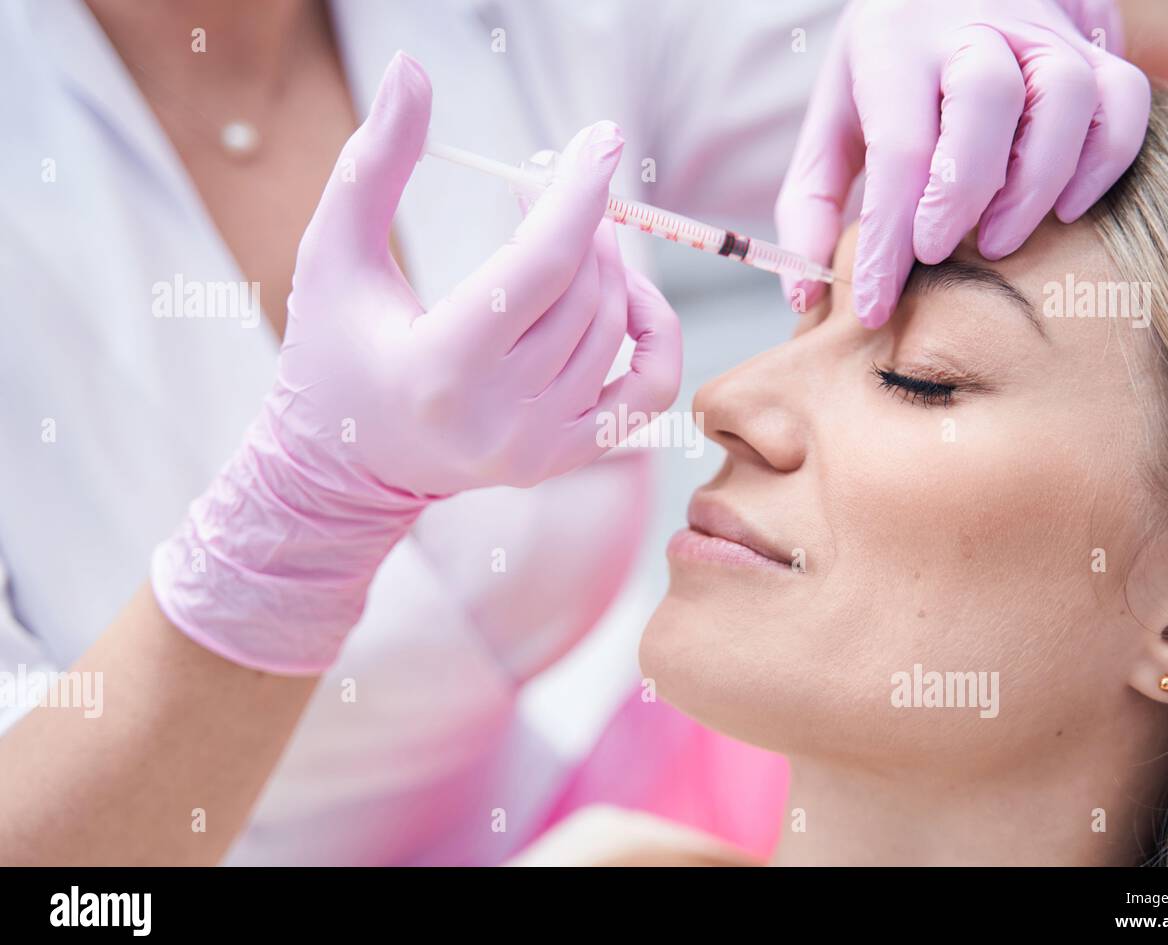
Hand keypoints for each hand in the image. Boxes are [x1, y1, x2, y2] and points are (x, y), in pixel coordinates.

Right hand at [152, 52, 680, 673]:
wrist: (344, 467)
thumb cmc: (331, 350)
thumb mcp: (333, 255)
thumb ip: (373, 164)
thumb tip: (412, 70)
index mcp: (440, 367)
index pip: (539, 266)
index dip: (578, 195)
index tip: (601, 139)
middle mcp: (498, 418)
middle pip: (582, 291)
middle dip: (579, 222)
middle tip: (548, 188)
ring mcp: (539, 447)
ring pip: (611, 327)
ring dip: (603, 264)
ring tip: (563, 236)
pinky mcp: (564, 459)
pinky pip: (648, 391)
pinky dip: (653, 334)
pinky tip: (628, 297)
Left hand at [775, 0, 1149, 326]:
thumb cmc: (889, 72)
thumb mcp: (832, 123)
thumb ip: (811, 206)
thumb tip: (807, 297)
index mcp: (895, 44)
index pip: (898, 146)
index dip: (888, 238)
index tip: (875, 305)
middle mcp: (972, 25)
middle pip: (986, 98)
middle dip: (963, 191)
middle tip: (939, 254)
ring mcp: (1041, 30)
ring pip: (1067, 94)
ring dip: (1038, 181)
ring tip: (1002, 242)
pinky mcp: (1094, 43)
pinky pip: (1123, 97)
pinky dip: (1104, 160)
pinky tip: (1066, 208)